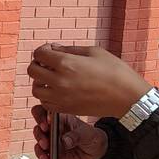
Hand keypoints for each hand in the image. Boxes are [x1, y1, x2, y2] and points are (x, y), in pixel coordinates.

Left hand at [27, 43, 152, 118]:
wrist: (127, 97)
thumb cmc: (114, 71)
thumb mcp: (94, 52)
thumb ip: (70, 49)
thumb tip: (54, 49)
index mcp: (66, 63)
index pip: (39, 54)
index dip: (43, 50)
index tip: (51, 50)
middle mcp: (59, 81)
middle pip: (32, 70)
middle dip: (38, 64)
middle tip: (49, 63)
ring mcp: (61, 97)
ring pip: (36, 89)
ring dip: (40, 81)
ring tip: (53, 78)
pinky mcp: (65, 109)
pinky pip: (45, 103)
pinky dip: (47, 96)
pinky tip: (58, 90)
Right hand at [30, 105, 107, 158]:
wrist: (96, 149)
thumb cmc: (90, 135)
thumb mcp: (86, 133)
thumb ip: (76, 136)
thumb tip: (65, 141)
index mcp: (59, 118)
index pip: (43, 111)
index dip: (40, 116)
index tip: (46, 124)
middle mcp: (52, 130)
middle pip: (38, 130)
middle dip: (39, 136)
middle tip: (45, 143)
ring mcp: (51, 143)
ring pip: (39, 146)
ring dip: (40, 152)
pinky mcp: (54, 155)